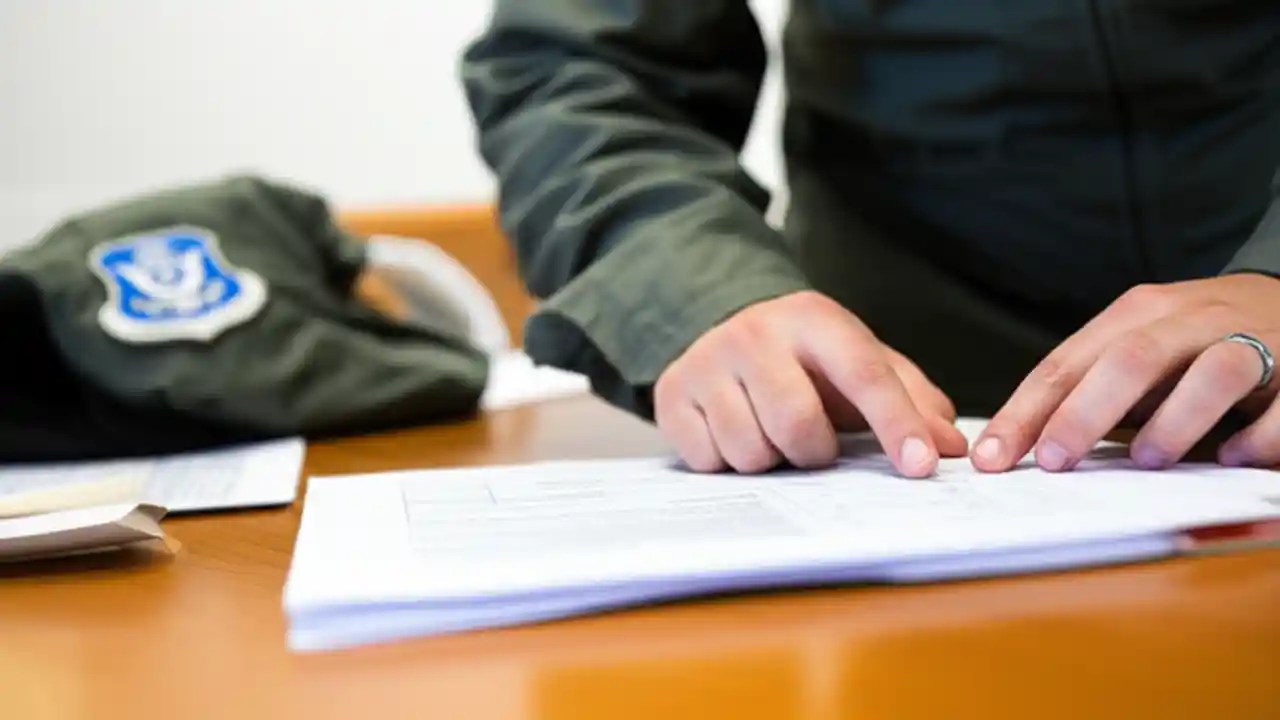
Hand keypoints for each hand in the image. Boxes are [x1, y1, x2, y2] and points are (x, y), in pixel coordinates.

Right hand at [654, 291, 966, 476]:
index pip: (864, 373)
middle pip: (798, 425)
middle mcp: (754, 333)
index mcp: (813, 319)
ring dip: (770, 459)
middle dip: (815, 452)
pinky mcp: (671, 395)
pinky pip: (709, 460)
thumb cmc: (805, 361)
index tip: (923, 466)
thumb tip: (948, 446)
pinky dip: (728, 462)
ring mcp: (706, 362)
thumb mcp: (861, 364)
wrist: (719, 330)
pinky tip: (733, 433)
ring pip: (751, 451)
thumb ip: (911, 400)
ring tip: (769, 433)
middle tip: (813, 443)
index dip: (896, 423)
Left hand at [972, 274, 1279, 471]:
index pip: (1068, 362)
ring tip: (1147, 460)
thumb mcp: (1144, 354)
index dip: (1026, 411)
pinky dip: (1259, 435)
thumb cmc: (1203, 341)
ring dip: (1175, 421)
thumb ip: (1094, 391)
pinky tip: (1234, 457)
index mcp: (1139, 315)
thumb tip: (1024, 447)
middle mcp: (1192, 318)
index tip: (993, 456)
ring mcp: (1253, 337)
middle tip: (1054, 462)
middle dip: (1084, 413)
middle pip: (1130, 359)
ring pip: (1213, 371)